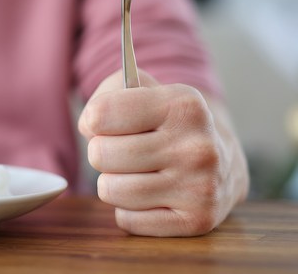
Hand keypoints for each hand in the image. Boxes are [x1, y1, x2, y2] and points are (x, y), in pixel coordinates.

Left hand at [78, 70, 247, 236]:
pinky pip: (127, 220)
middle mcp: (197, 146)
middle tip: (123, 151)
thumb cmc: (164, 123)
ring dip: (112, 183)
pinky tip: (149, 195)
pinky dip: (128, 210)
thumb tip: (89, 128)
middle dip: (101, 153)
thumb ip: (104, 98)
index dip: (95, 120)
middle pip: (101, 154)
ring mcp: (200, 187)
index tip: (111, 122)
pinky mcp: (197, 221)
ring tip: (135, 172)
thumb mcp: (139, 89)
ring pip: (111, 190)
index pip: (100, 115)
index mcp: (183, 105)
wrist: (221, 163)